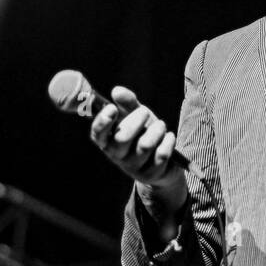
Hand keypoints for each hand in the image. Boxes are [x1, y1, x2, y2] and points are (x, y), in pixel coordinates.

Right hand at [89, 85, 187, 211]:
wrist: (165, 158)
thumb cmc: (144, 132)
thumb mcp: (136, 115)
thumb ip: (127, 103)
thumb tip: (117, 91)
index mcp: (108, 140)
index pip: (97, 135)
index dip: (102, 122)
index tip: (112, 108)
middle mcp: (117, 155)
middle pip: (122, 139)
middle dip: (135, 121)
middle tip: (145, 111)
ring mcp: (134, 167)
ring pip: (144, 146)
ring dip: (156, 130)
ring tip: (161, 125)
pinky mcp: (151, 174)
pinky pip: (161, 155)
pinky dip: (168, 141)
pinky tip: (169, 137)